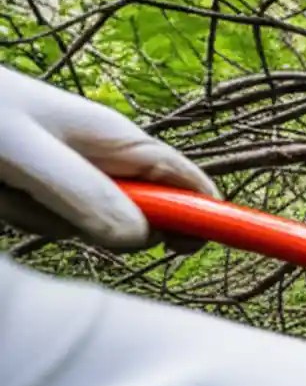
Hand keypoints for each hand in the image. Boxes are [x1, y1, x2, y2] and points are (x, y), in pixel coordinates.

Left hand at [0, 65, 217, 250]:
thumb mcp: (28, 154)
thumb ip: (85, 195)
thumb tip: (140, 238)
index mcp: (119, 139)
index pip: (189, 182)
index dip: (205, 215)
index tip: (191, 247)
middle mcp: (103, 157)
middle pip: (136, 217)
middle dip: (98, 227)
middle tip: (53, 208)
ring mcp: (70, 174)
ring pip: (85, 226)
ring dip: (44, 220)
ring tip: (5, 187)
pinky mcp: (39, 187)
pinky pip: (47, 221)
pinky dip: (21, 215)